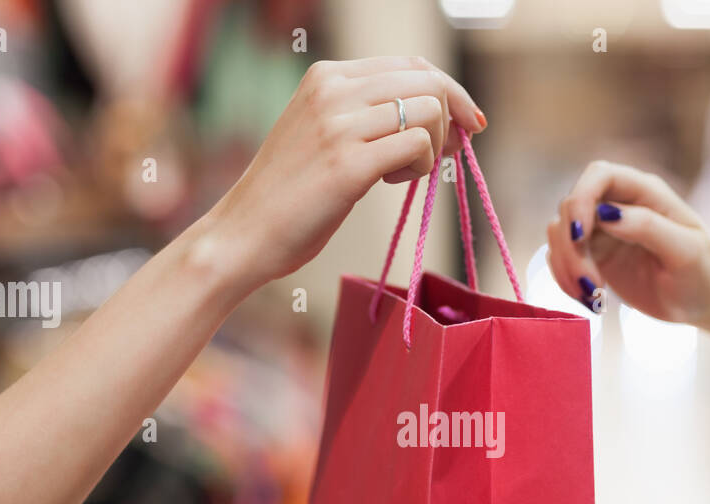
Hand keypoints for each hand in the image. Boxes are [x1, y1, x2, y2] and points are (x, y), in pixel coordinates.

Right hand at [202, 56, 486, 285]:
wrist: (243, 233)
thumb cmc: (288, 194)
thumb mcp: (322, 134)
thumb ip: (366, 115)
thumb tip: (438, 114)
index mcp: (327, 76)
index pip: (411, 65)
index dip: (449, 92)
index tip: (465, 123)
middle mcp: (334, 90)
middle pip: (428, 81)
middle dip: (453, 118)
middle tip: (448, 154)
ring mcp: (340, 125)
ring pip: (429, 110)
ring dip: (434, 146)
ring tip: (403, 173)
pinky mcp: (349, 164)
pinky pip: (419, 146)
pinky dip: (422, 167)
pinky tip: (391, 183)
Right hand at [546, 161, 709, 324]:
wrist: (701, 304)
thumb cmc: (701, 274)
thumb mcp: (686, 251)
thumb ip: (648, 227)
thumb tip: (606, 214)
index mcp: (645, 192)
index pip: (599, 175)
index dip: (580, 199)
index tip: (578, 237)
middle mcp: (619, 205)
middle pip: (571, 207)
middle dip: (571, 247)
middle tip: (590, 285)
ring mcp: (602, 231)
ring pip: (560, 234)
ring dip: (566, 267)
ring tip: (592, 298)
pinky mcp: (593, 256)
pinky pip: (561, 258)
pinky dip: (565, 279)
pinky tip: (590, 300)